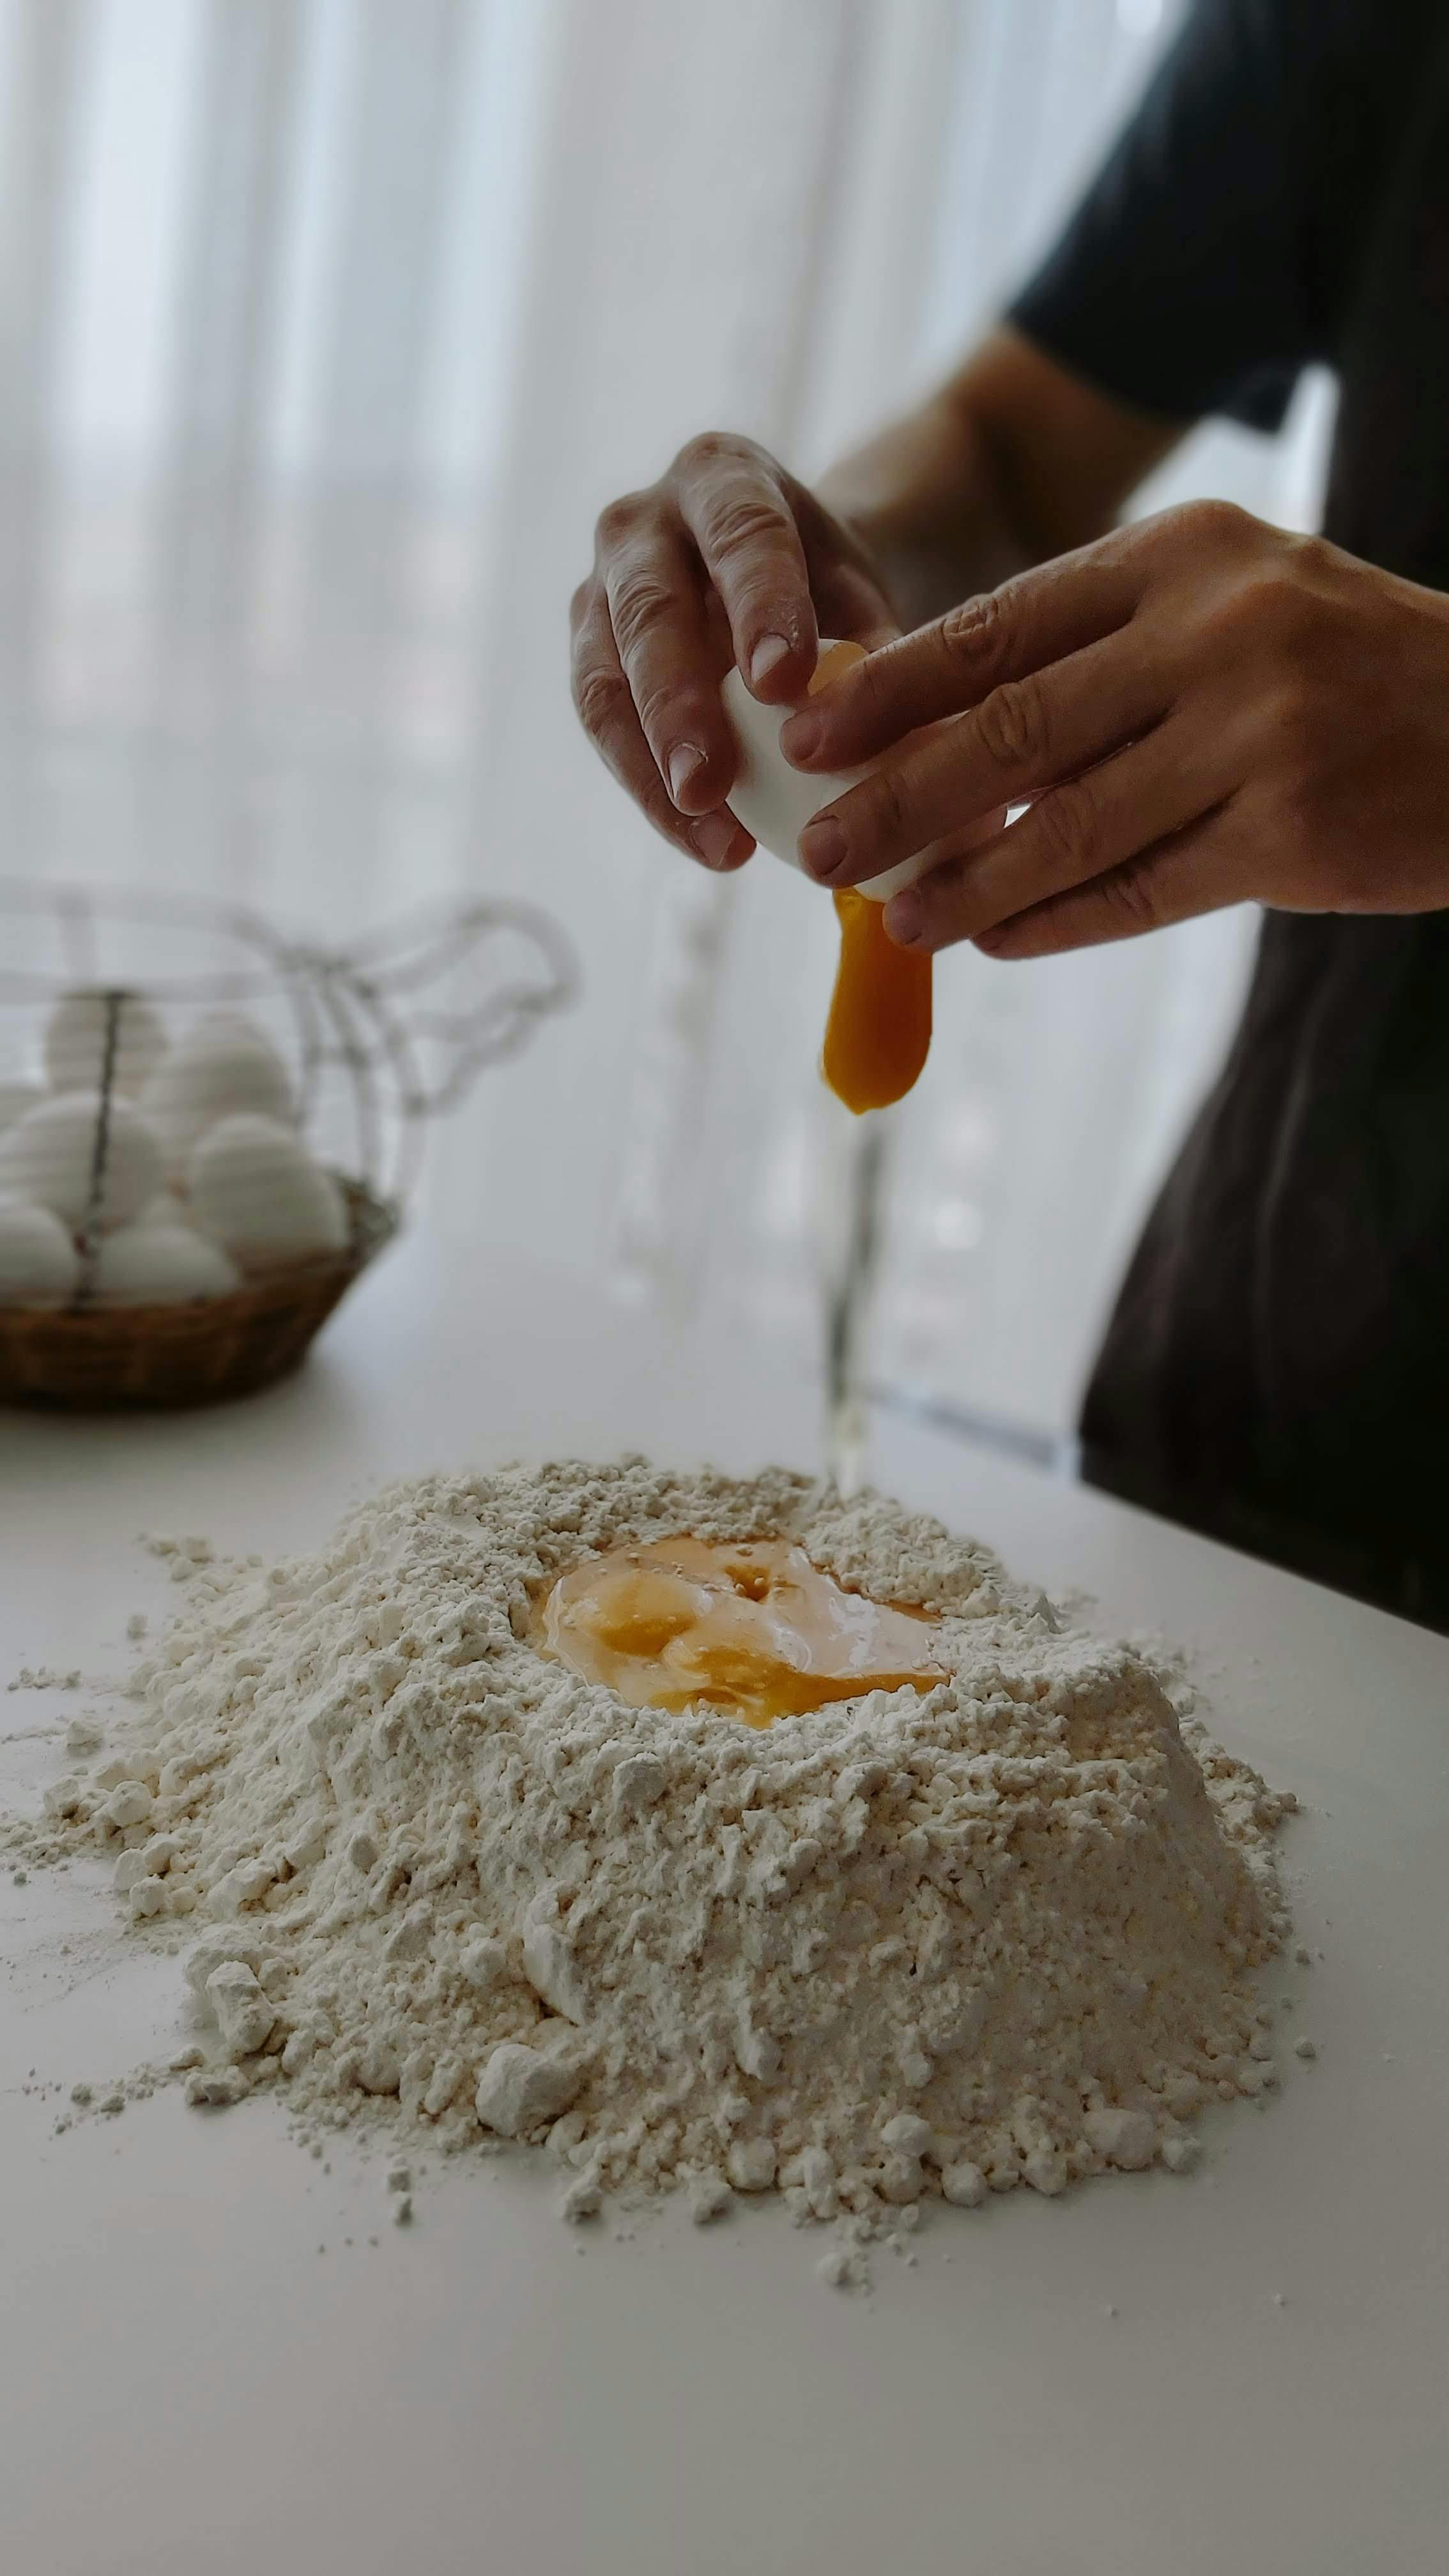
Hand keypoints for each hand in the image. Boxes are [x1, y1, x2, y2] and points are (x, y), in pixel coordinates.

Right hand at [570, 432, 897, 871]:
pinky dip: (652, 793)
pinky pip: (604, 729)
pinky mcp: (587, 656)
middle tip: (711, 784)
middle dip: (679, 704)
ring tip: (711, 832)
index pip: (741, 536)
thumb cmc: (822, 588)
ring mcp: (601, 591)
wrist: (769, 583)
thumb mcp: (860, 598)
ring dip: (652, 765)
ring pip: (605, 680)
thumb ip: (873, 652)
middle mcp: (643, 523)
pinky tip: (708, 841)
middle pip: (650, 613)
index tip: (783, 684)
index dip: (758, 608)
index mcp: (724, 477)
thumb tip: (901, 739)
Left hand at [775, 500, 1448, 955]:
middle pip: (1012, 727)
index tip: (809, 736)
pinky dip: (1055, 920)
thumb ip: (1105, 650)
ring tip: (896, 918)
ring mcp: (1260, 731)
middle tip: (820, 849)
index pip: (1001, 624)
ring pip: (1066, 823)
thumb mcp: (1235, 606)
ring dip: (965, 881)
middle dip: (898, 797)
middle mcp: (1218, 630)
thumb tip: (943, 730)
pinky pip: (1139, 889)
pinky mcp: (1292, 831)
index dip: (891, 690)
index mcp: (1185, 554)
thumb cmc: (1349, 670)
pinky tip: (996, 942)